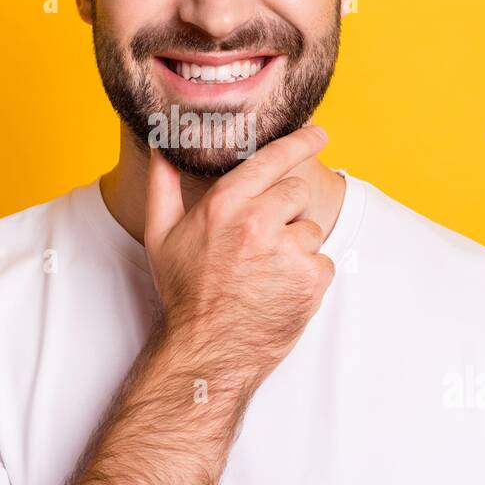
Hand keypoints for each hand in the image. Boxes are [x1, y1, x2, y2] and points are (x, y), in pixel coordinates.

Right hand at [143, 124, 335, 387]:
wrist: (207, 351)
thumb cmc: (184, 293)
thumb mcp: (161, 236)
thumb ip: (163, 185)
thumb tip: (160, 145)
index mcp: (225, 204)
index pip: (273, 157)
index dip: (301, 141)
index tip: (318, 132)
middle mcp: (258, 222)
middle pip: (297, 191)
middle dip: (285, 211)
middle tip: (261, 241)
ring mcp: (288, 252)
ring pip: (311, 229)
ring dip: (296, 246)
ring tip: (265, 272)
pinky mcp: (311, 280)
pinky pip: (323, 261)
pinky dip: (308, 275)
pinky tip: (280, 290)